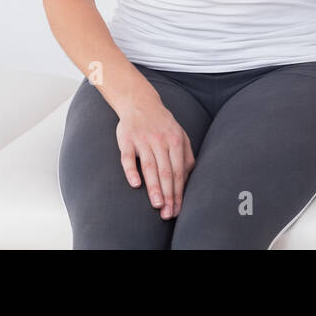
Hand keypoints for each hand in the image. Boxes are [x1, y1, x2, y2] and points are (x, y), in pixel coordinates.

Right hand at [116, 93, 194, 220]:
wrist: (140, 102)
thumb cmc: (162, 124)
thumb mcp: (180, 135)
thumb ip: (186, 156)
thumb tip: (189, 179)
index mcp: (175, 141)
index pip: (178, 171)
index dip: (178, 192)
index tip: (177, 209)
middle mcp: (160, 140)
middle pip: (166, 171)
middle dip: (168, 194)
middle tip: (168, 214)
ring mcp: (142, 140)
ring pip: (149, 166)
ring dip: (154, 187)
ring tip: (157, 205)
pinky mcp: (126, 140)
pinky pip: (128, 157)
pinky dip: (131, 170)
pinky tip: (135, 184)